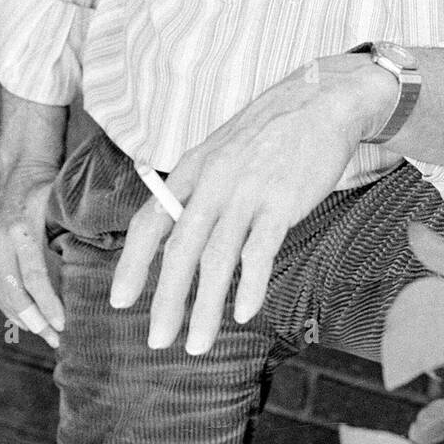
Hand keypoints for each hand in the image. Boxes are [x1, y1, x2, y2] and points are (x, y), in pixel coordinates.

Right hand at [0, 169, 63, 347]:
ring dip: (23, 319)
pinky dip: (12, 308)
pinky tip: (30, 320)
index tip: (63, 324)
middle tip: (56, 339)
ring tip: (47, 335)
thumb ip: (75, 229)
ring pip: (1, 295)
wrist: (21, 169)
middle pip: (13, 292)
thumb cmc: (50, 185)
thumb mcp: (63, 202)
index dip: (47, 303)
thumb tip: (103, 263)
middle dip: (35, 320)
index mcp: (20, 227)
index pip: (33, 276)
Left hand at [110, 53, 395, 353]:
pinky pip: (260, 251)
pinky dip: (250, 286)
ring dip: (205, 308)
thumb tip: (182, 233)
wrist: (322, 99)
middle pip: (180, 249)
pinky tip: (243, 313)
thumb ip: (201, 187)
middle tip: (157, 341)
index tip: (120, 300)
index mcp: (194, 168)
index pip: (152, 222)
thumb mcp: (223, 149)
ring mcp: (247, 191)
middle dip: (166, 301)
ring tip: (198, 345)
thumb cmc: (272, 130)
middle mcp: (213, 181)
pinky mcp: (282, 200)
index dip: (133, 264)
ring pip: (217, 259)